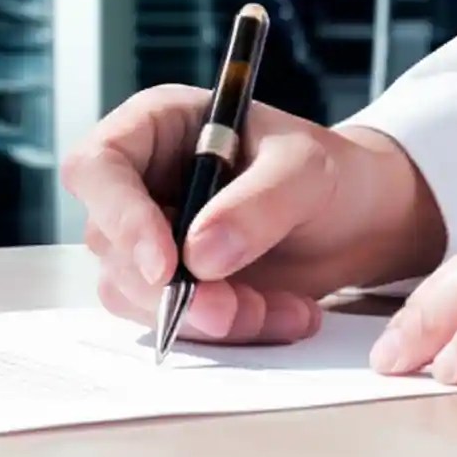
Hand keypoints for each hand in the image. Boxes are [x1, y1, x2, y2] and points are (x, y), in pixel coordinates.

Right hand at [60, 84, 446, 344]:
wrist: (357, 219)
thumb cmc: (327, 171)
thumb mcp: (306, 170)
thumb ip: (256, 205)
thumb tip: (199, 254)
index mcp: (156, 126)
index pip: (98, 166)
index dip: (119, 216)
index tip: (164, 266)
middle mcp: (139, 180)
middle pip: (109, 240)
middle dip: (169, 287)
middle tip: (233, 308)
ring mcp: (149, 235)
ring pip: (134, 291)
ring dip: (205, 316)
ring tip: (281, 308)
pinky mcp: (169, 284)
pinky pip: (169, 320)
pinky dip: (225, 330)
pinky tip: (279, 314)